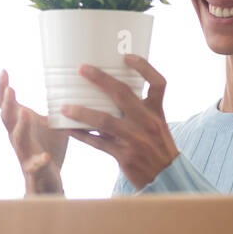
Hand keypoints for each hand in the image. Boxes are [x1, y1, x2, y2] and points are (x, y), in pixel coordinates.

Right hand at [0, 69, 67, 194]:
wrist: (48, 179)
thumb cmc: (48, 147)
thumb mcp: (50, 122)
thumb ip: (54, 105)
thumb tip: (72, 82)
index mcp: (19, 124)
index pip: (5, 104)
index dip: (2, 88)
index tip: (4, 70)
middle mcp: (17, 136)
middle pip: (6, 118)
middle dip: (7, 103)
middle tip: (11, 88)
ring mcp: (23, 152)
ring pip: (17, 138)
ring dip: (20, 125)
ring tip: (25, 112)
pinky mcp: (34, 168)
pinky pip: (34, 164)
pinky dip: (39, 160)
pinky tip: (45, 156)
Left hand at [59, 54, 178, 189]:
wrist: (167, 178)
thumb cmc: (157, 147)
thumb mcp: (156, 125)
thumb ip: (138, 109)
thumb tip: (109, 92)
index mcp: (156, 112)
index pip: (157, 83)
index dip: (144, 67)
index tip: (126, 56)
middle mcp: (147, 122)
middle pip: (124, 95)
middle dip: (101, 79)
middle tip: (81, 68)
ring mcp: (136, 139)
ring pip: (105, 121)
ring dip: (82, 112)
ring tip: (65, 106)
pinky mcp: (125, 156)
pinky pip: (97, 143)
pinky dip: (81, 135)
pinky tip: (67, 128)